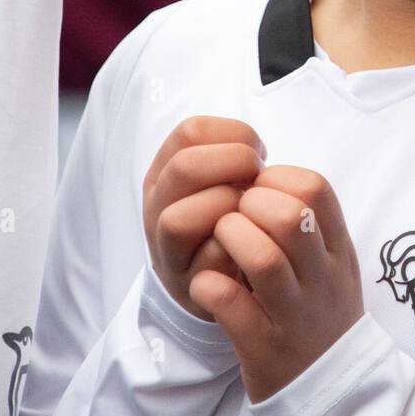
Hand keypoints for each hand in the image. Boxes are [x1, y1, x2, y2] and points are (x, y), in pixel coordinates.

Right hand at [143, 116, 266, 321]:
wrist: (216, 280)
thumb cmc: (226, 216)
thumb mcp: (219, 177)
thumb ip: (231, 154)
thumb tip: (258, 152)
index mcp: (163, 172)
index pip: (190, 132)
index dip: (233, 133)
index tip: (258, 151)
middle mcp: (157, 207)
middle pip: (184, 168)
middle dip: (234, 163)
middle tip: (258, 177)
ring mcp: (167, 248)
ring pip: (178, 220)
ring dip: (225, 207)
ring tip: (248, 210)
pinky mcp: (189, 284)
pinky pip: (209, 260)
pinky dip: (235, 246)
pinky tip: (250, 239)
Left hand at [187, 166, 364, 403]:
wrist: (333, 389)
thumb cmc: (322, 310)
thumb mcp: (335, 261)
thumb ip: (311, 220)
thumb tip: (265, 174)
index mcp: (338, 249)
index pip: (315, 188)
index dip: (277, 178)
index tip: (258, 191)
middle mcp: (321, 278)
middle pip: (290, 216)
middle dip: (250, 203)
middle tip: (235, 215)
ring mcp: (293, 314)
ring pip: (264, 258)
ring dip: (231, 238)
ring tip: (222, 241)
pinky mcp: (264, 348)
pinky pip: (231, 305)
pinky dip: (210, 286)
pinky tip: (207, 284)